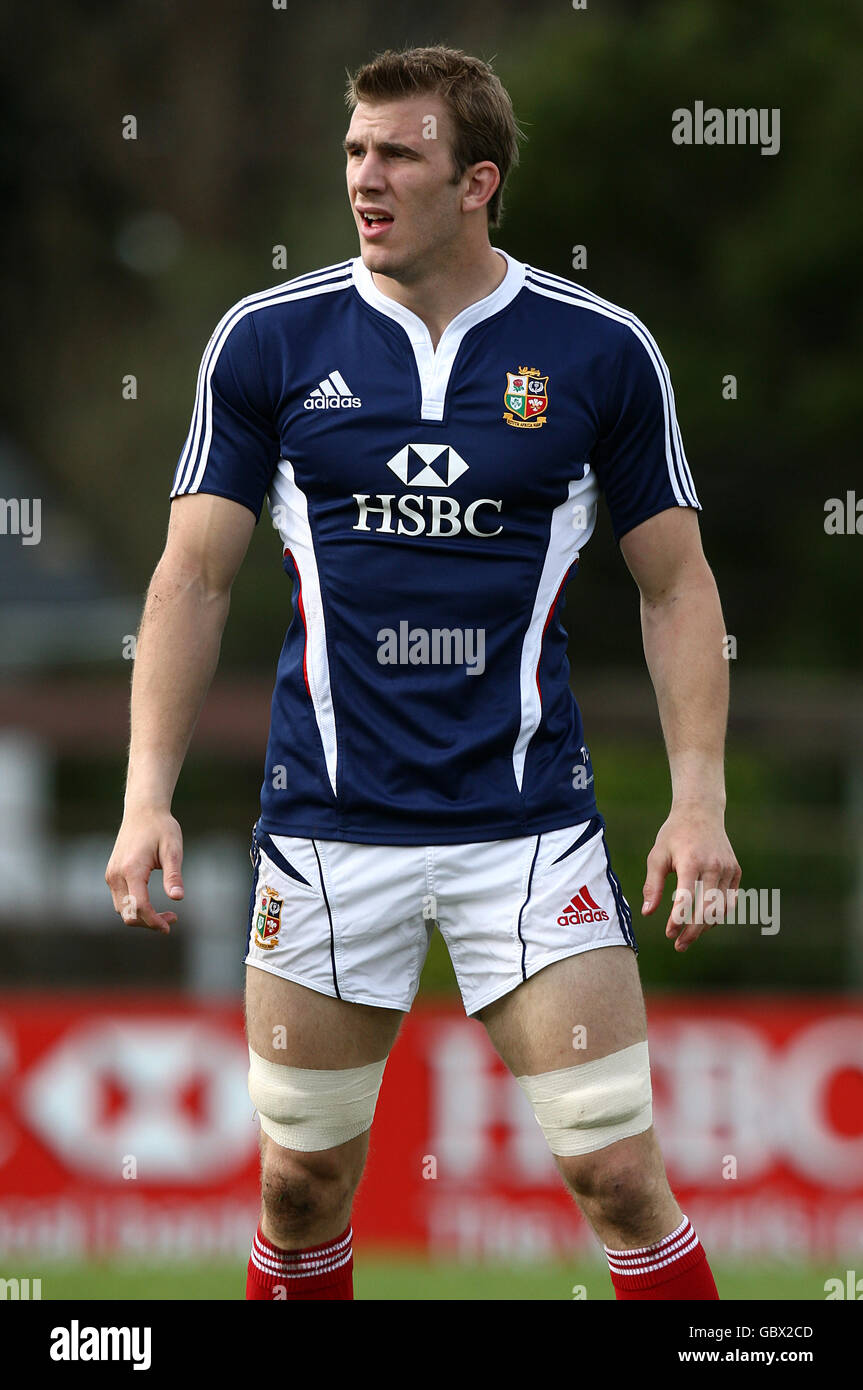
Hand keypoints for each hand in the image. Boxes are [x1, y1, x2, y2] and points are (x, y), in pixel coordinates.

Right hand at [105, 808, 184, 933]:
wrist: (142, 811)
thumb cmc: (161, 828)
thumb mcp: (172, 849)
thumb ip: (174, 874)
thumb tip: (178, 898)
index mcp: (131, 869)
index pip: (139, 906)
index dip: (154, 921)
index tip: (169, 926)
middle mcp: (116, 875)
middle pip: (128, 914)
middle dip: (149, 922)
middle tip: (173, 918)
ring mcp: (111, 875)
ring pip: (122, 910)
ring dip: (142, 917)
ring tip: (166, 913)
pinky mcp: (112, 874)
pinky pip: (120, 900)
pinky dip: (135, 908)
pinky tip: (152, 904)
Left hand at [640, 805, 740, 951]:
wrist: (700, 811)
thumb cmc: (674, 835)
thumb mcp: (657, 856)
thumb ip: (653, 885)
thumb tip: (647, 912)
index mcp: (692, 862)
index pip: (687, 900)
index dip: (678, 920)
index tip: (669, 933)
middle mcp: (714, 866)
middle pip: (707, 910)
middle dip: (693, 932)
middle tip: (678, 945)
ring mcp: (727, 869)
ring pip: (720, 909)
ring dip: (705, 927)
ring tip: (688, 936)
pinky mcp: (735, 871)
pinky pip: (728, 901)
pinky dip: (717, 914)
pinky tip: (702, 921)